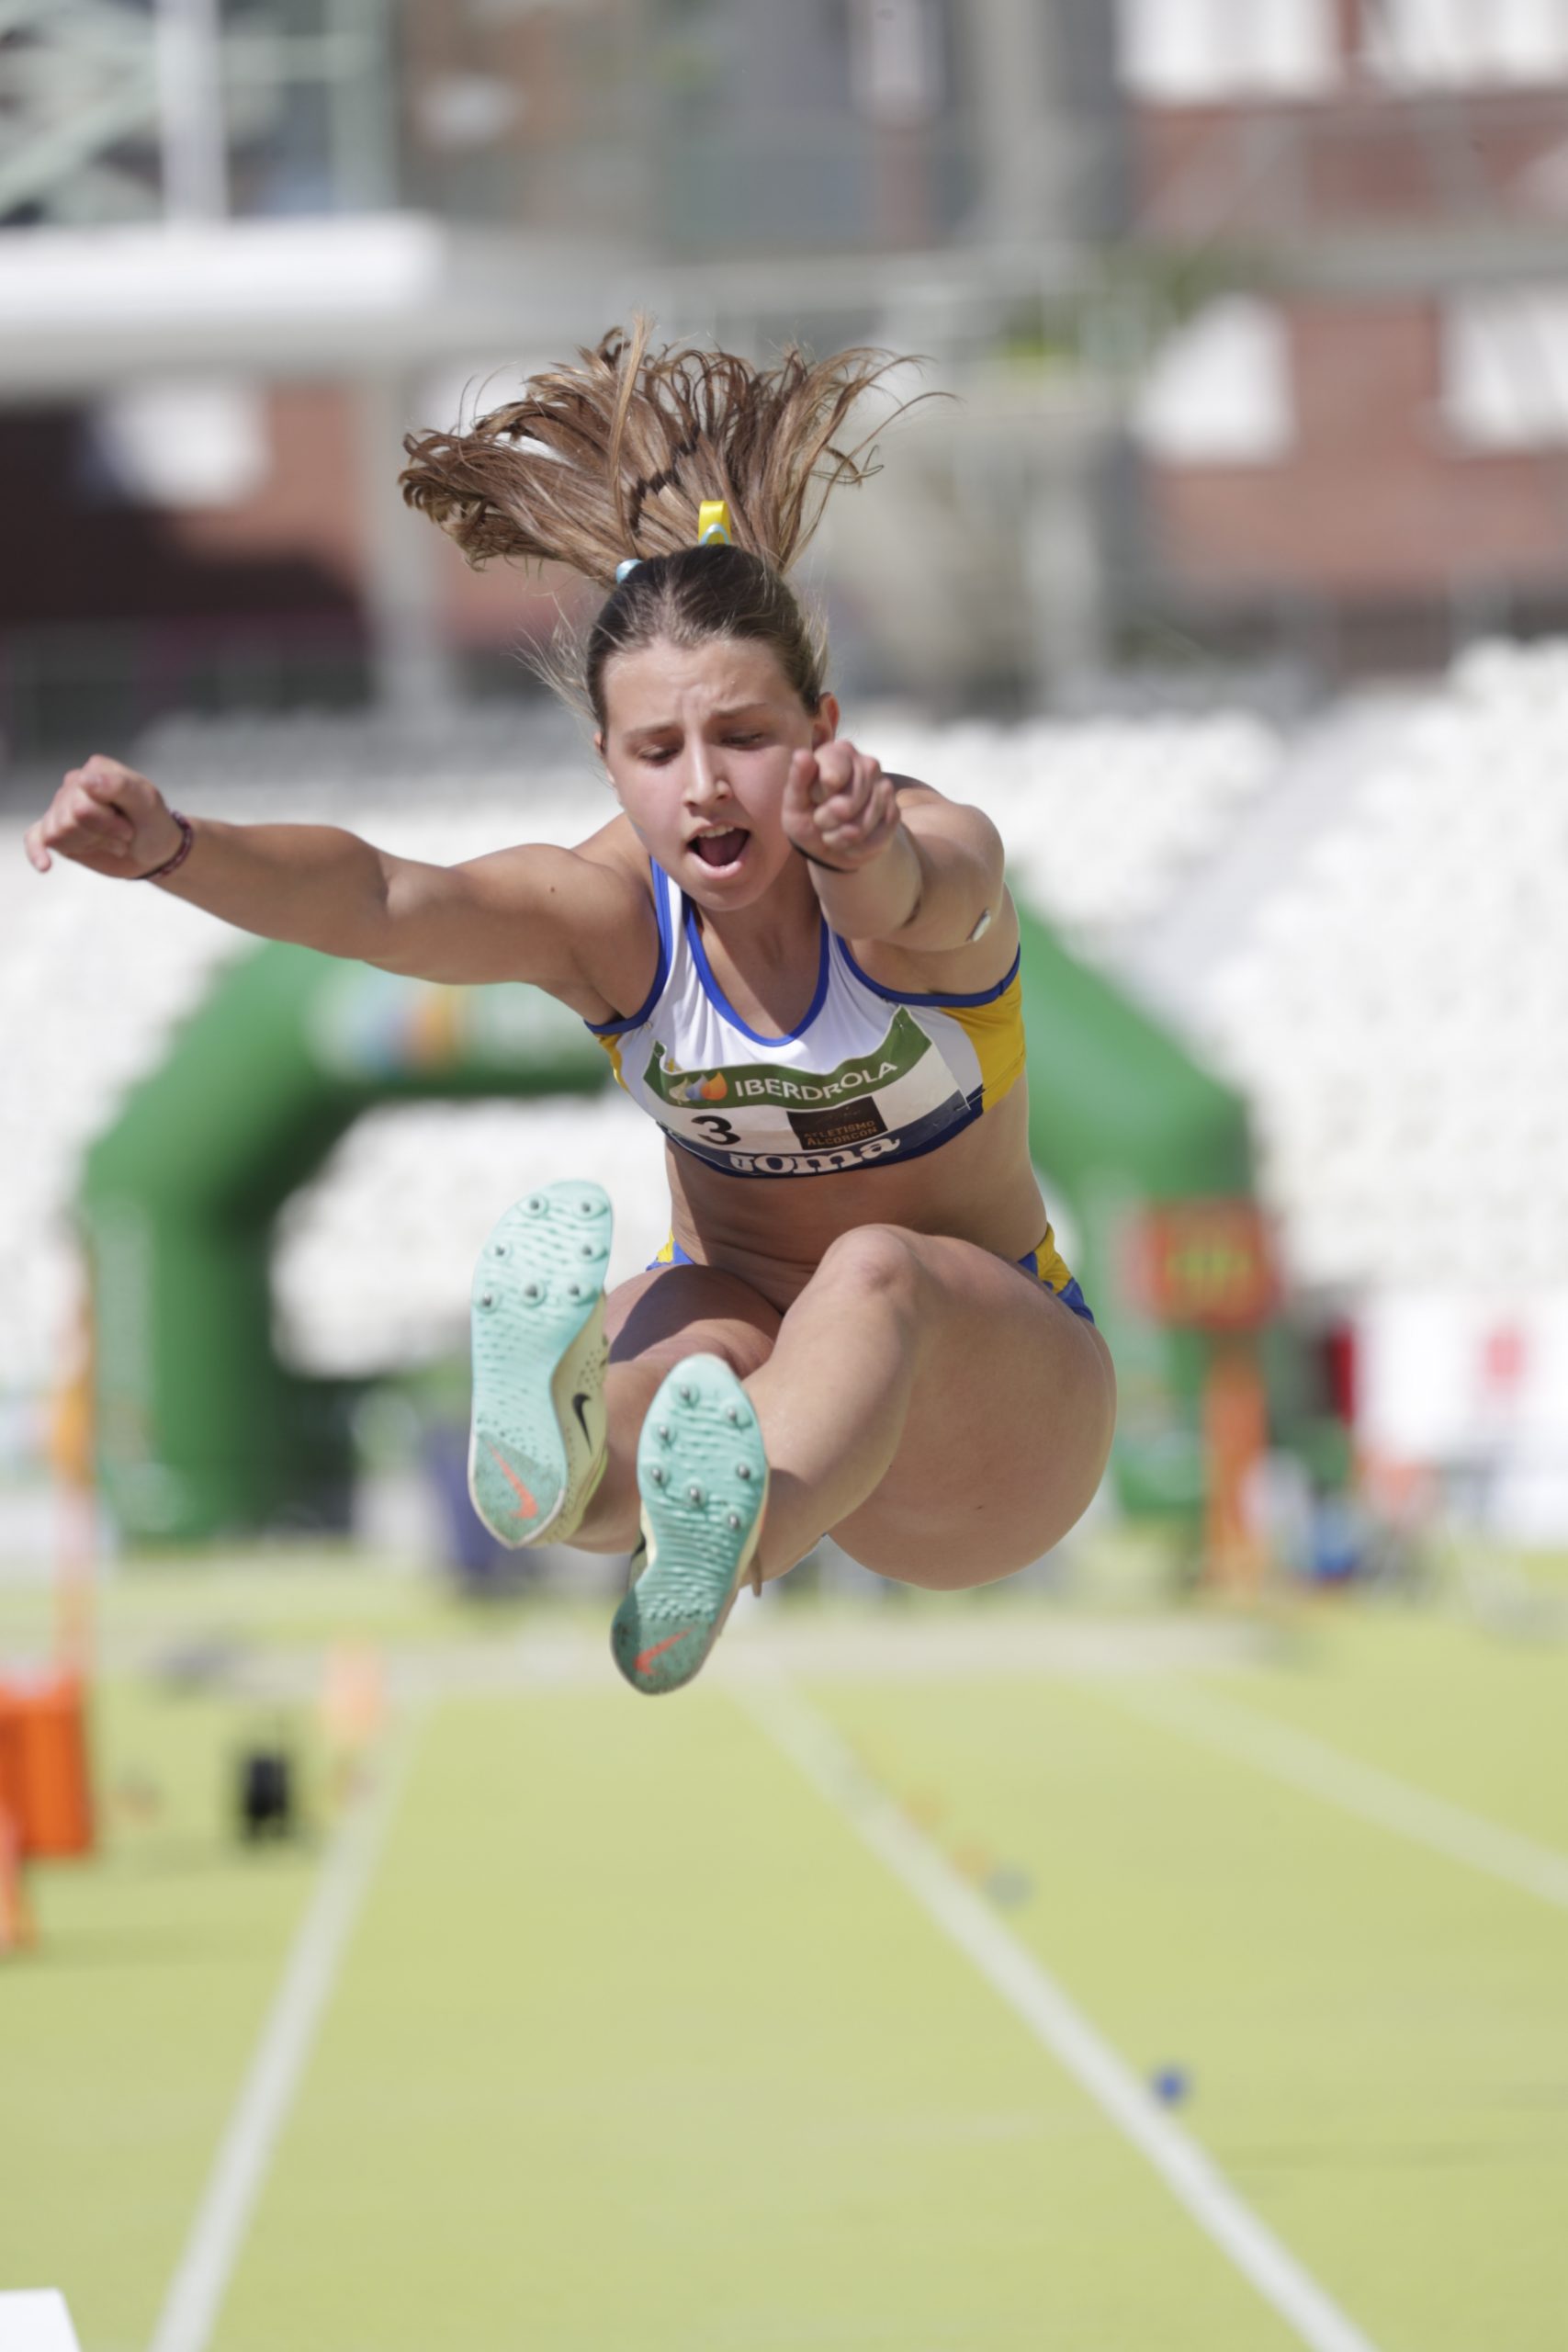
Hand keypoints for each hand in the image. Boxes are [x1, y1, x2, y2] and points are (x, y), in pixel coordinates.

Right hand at [23, 755, 181, 878]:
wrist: (155, 850)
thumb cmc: (152, 822)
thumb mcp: (147, 802)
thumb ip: (119, 786)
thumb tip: (84, 780)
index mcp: (94, 771)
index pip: (82, 801)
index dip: (106, 821)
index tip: (129, 826)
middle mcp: (73, 785)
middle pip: (69, 818)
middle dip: (100, 834)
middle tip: (122, 835)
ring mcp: (62, 808)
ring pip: (56, 832)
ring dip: (88, 844)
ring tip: (108, 841)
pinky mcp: (57, 832)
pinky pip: (34, 838)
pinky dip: (37, 851)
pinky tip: (45, 865)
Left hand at [781, 740, 900, 873]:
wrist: (829, 844)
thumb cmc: (808, 817)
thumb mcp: (794, 802)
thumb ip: (797, 779)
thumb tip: (802, 755)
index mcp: (840, 752)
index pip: (831, 778)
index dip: (818, 796)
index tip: (814, 797)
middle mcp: (867, 764)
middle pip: (846, 804)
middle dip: (827, 820)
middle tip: (821, 820)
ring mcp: (885, 788)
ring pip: (861, 825)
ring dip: (840, 837)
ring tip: (833, 832)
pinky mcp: (894, 813)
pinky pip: (875, 839)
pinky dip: (856, 848)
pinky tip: (849, 842)